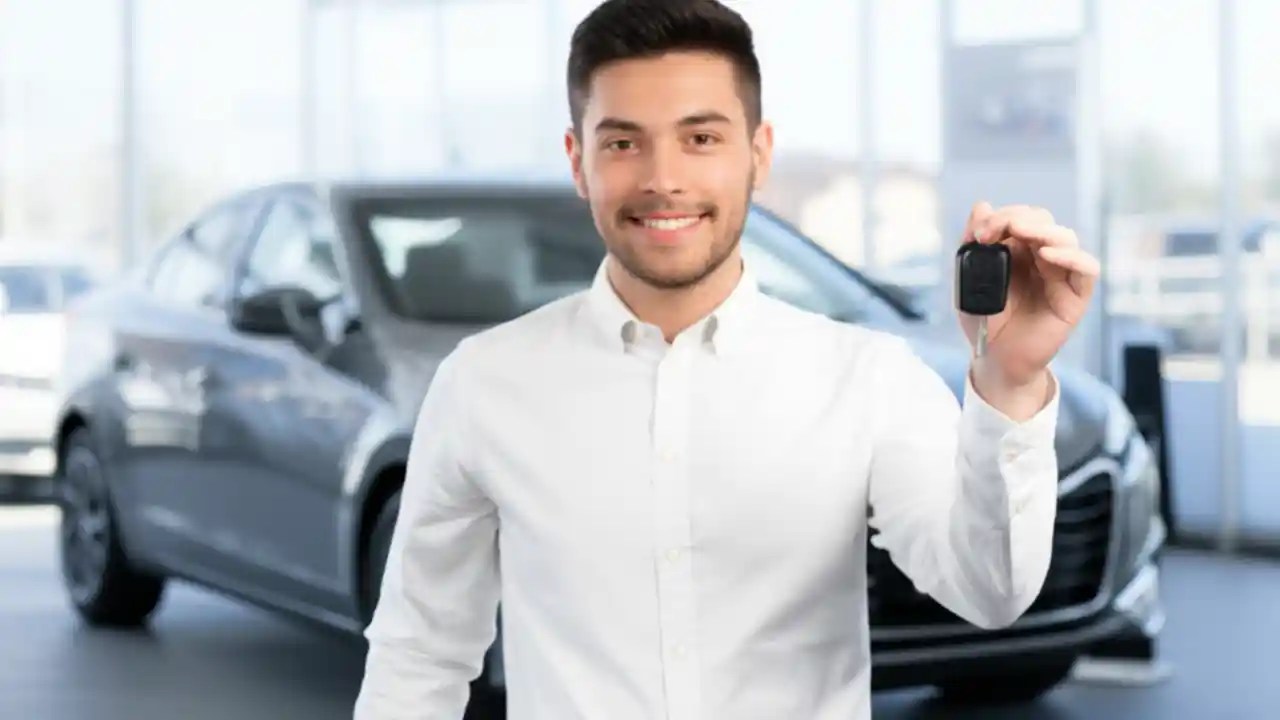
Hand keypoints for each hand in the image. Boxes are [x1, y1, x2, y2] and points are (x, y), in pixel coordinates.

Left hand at [959, 202, 1100, 392]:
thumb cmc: (984, 321)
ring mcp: (1061, 276)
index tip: (980, 232)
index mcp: (1019, 251)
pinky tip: (1047, 255)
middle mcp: (1043, 259)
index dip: (1003, 217)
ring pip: (1066, 239)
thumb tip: (982, 205)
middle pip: (1044, 222)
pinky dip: (1071, 256)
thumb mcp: (969, 279)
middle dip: (1018, 219)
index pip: (1022, 218)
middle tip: (993, 232)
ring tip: (1020, 233)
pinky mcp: (1075, 297)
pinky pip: (1086, 269)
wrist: (995, 360)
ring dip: (1042, 231)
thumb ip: (972, 244)